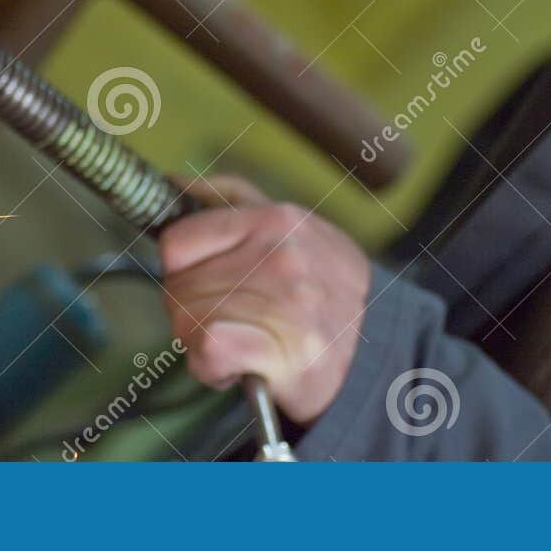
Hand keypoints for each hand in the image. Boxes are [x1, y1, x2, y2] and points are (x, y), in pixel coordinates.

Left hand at [159, 176, 368, 422]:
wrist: (377, 347)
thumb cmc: (324, 284)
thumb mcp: (290, 224)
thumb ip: (230, 199)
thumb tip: (172, 183)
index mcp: (274, 220)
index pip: (177, 242)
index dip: (181, 269)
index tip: (203, 282)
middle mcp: (279, 257)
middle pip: (178, 288)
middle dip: (191, 310)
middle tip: (226, 319)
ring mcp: (284, 305)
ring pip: (188, 323)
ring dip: (202, 342)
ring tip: (240, 340)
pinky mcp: (284, 354)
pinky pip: (208, 352)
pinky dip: (211, 368)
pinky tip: (235, 366)